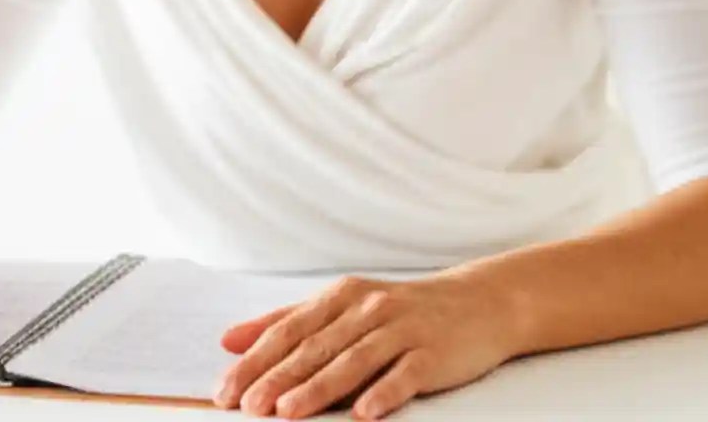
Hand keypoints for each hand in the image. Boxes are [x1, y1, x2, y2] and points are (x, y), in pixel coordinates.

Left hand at [213, 273, 522, 419]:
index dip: (256, 361)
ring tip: (288, 412)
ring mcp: (402, 329)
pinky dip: (383, 392)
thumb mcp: (341, 307)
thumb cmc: (402, 310)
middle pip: (315, 348)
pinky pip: (405, 375)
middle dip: (277, 378)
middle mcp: (368, 309)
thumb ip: (286, 321)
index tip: (227, 390)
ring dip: (319, 388)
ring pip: (353, 361)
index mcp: (341, 297)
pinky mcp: (433, 353)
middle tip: (248, 406)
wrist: (480, 303)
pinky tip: (364, 413)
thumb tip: (228, 340)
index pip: (289, 331)